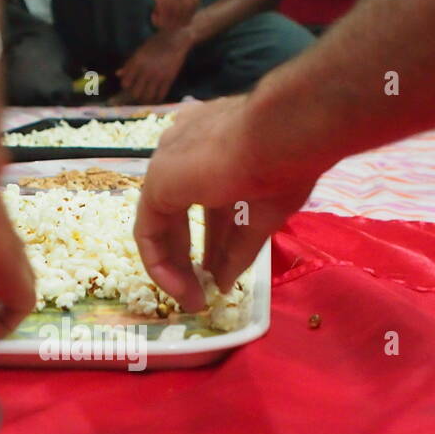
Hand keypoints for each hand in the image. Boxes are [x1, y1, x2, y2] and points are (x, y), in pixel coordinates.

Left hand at [117, 28, 192, 104]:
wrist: (176, 38)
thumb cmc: (155, 44)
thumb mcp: (140, 51)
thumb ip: (129, 64)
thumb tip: (118, 74)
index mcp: (137, 62)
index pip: (126, 83)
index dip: (126, 87)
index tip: (130, 86)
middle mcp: (146, 70)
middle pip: (135, 93)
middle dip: (135, 96)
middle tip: (138, 93)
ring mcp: (158, 75)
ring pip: (147, 97)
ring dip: (146, 100)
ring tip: (147, 98)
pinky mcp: (168, 78)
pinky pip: (160, 95)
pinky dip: (157, 99)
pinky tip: (156, 97)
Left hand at [133, 96, 318, 309]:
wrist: (286, 133)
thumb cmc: (287, 163)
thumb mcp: (264, 214)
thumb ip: (239, 248)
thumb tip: (225, 283)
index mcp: (214, 149)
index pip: (205, 203)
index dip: (214, 243)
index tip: (221, 275)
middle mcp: (185, 150)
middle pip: (178, 215)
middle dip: (189, 258)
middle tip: (202, 294)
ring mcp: (168, 161)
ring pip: (159, 223)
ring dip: (174, 267)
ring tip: (192, 300)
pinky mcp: (158, 179)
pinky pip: (148, 230)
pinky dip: (160, 263)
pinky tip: (180, 288)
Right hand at [146, 0, 199, 29]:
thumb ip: (182, 5)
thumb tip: (175, 20)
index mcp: (194, 4)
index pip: (185, 23)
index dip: (174, 21)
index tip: (166, 12)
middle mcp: (189, 7)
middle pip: (177, 26)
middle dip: (166, 23)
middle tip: (158, 13)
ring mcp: (179, 6)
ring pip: (168, 25)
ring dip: (159, 22)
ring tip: (155, 11)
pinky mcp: (167, 4)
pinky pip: (161, 21)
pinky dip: (156, 19)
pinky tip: (153, 11)